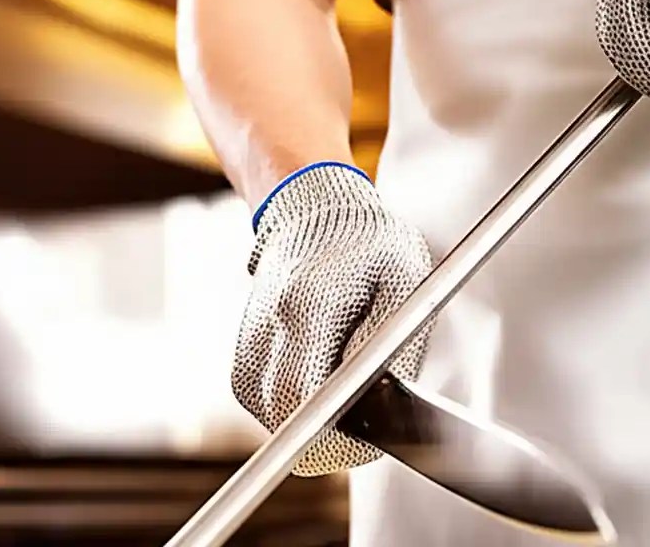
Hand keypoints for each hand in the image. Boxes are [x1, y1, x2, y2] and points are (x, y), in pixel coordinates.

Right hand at [232, 163, 433, 476]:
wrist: (317, 210)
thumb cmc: (370, 243)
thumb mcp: (406, 282)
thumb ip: (396, 342)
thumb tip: (387, 399)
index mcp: (307, 303)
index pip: (305, 399)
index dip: (336, 433)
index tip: (363, 439)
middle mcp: (268, 322)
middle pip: (282, 415)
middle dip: (326, 432)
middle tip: (363, 424)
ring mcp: (249, 335)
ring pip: (269, 412)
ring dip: (307, 416)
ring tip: (343, 389)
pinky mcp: (243, 347)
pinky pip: (260, 397)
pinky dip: (289, 401)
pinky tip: (318, 377)